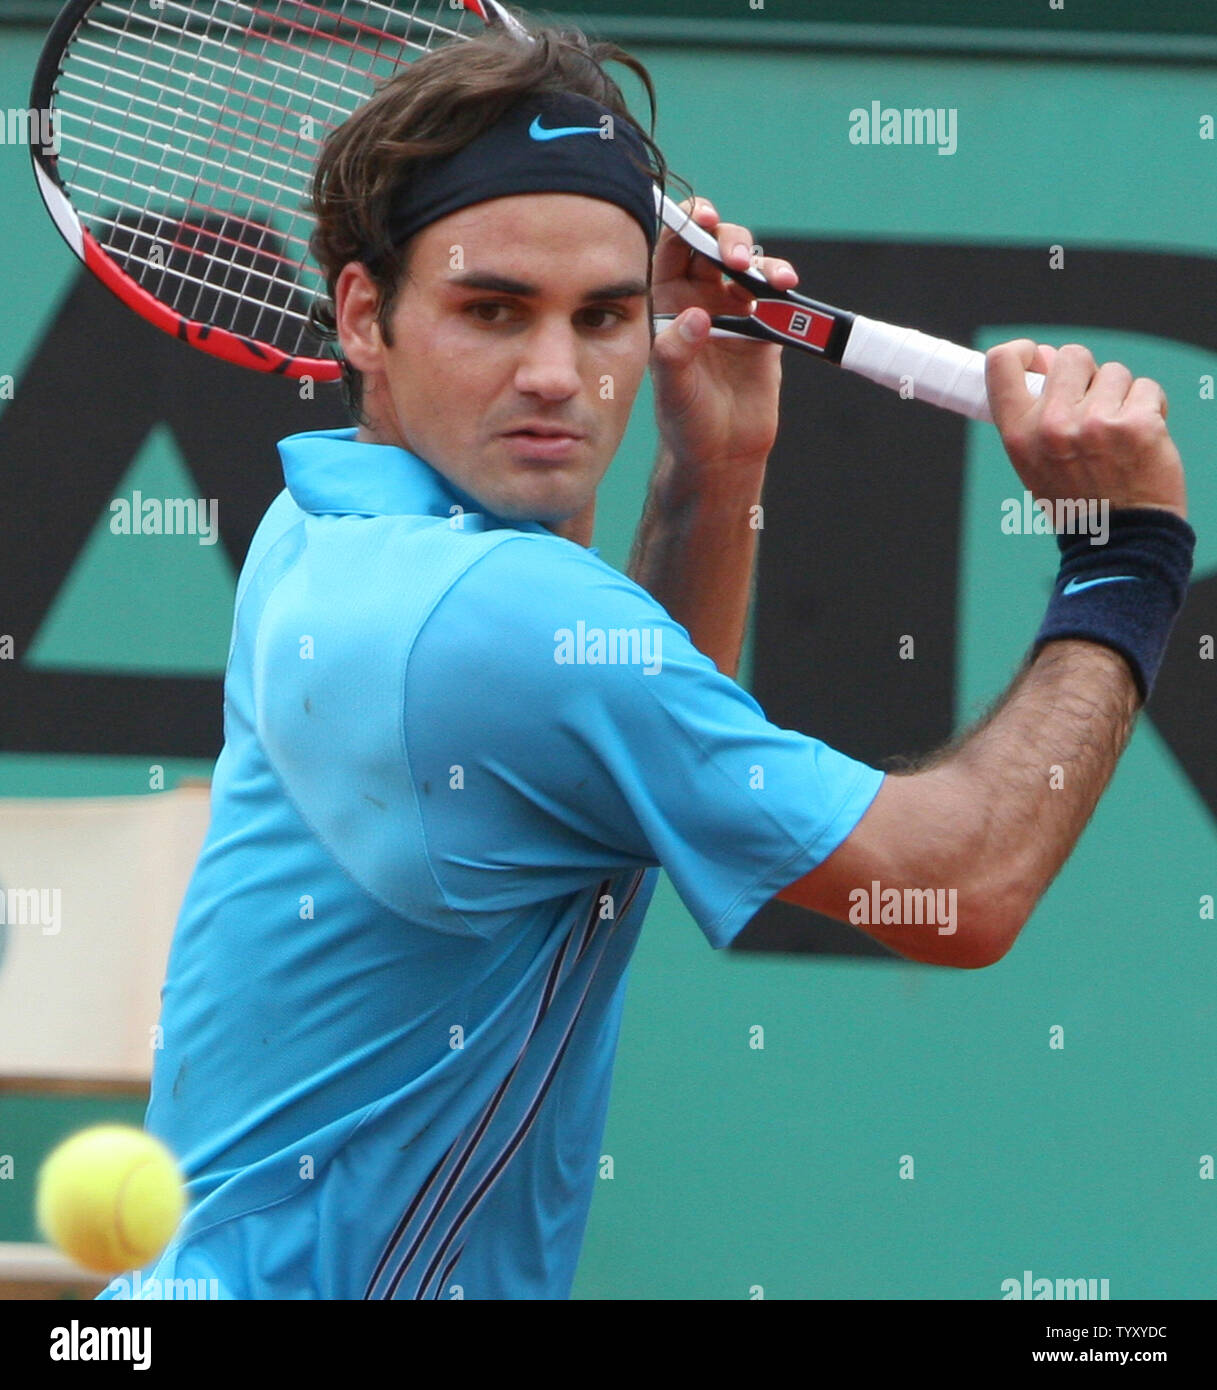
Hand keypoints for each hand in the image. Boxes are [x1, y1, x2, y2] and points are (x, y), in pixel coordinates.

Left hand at [650, 197, 797, 486]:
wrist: (724, 452)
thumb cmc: (686, 421)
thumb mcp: (673, 389)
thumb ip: (677, 352)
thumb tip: (697, 316)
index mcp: (665, 304)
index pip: (671, 249)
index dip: (685, 225)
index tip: (701, 218)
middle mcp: (698, 298)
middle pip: (712, 245)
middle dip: (726, 239)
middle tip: (734, 259)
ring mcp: (733, 309)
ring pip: (746, 262)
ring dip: (757, 260)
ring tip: (766, 279)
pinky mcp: (764, 325)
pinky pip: (774, 291)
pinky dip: (781, 280)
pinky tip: (785, 285)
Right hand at [986, 340, 1186, 520]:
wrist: (1119, 541)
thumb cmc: (1076, 499)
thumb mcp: (1035, 461)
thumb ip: (1037, 411)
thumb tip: (1047, 356)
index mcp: (1018, 433)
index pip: (1002, 363)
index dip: (1024, 351)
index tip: (1040, 360)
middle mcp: (1052, 424)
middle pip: (1072, 356)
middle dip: (1088, 376)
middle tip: (1092, 411)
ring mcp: (1096, 423)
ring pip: (1115, 372)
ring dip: (1122, 396)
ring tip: (1118, 435)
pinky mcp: (1137, 424)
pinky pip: (1147, 389)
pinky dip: (1150, 408)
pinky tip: (1141, 438)